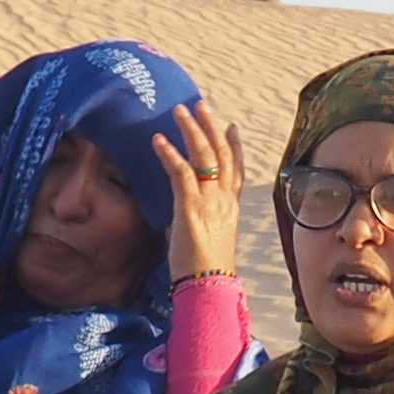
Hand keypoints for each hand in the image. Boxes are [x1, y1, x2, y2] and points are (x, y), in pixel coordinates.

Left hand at [153, 101, 245, 282]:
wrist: (208, 287)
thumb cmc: (204, 273)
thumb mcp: (206, 240)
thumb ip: (198, 222)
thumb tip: (182, 219)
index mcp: (230, 209)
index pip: (235, 171)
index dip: (234, 147)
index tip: (232, 127)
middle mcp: (224, 200)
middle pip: (222, 154)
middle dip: (211, 127)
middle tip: (201, 105)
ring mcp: (210, 201)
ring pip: (205, 155)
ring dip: (191, 130)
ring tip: (179, 111)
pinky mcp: (191, 206)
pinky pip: (182, 172)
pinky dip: (169, 153)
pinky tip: (158, 139)